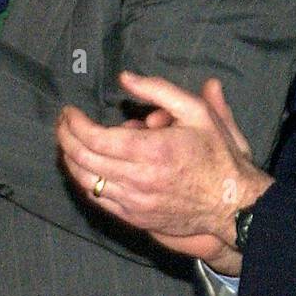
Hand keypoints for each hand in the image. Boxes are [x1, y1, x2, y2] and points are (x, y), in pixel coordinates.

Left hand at [57, 71, 270, 271]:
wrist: (231, 202)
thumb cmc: (216, 155)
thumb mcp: (196, 111)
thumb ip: (158, 90)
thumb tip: (125, 77)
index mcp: (151, 150)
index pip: (94, 138)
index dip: (74, 123)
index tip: (69, 111)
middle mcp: (138, 178)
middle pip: (83, 159)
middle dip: (66, 138)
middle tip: (63, 123)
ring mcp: (134, 202)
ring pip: (86, 182)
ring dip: (71, 160)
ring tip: (69, 143)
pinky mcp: (135, 218)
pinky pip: (99, 200)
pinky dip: (86, 181)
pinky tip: (86, 168)